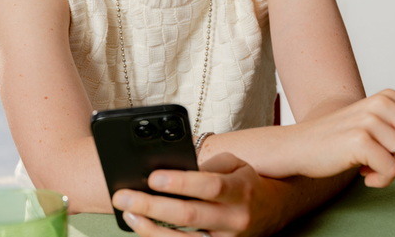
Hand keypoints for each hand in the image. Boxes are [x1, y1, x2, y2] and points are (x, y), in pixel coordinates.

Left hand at [112, 152, 280, 236]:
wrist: (270, 211)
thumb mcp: (234, 164)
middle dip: (152, 206)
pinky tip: (144, 230)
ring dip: (151, 229)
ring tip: (129, 215)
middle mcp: (234, 218)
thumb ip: (207, 166)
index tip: (153, 178)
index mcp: (238, 190)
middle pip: (189, 215)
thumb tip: (172, 169)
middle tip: (124, 196)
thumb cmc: (245, 183)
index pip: (208, 186)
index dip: (180, 183)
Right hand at [292, 89, 394, 188]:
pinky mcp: (360, 139)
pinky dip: (381, 181)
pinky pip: (391, 170)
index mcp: (389, 97)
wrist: (300, 147)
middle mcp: (381, 103)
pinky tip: (364, 176)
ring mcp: (369, 119)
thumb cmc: (341, 142)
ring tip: (376, 172)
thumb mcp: (380, 133)